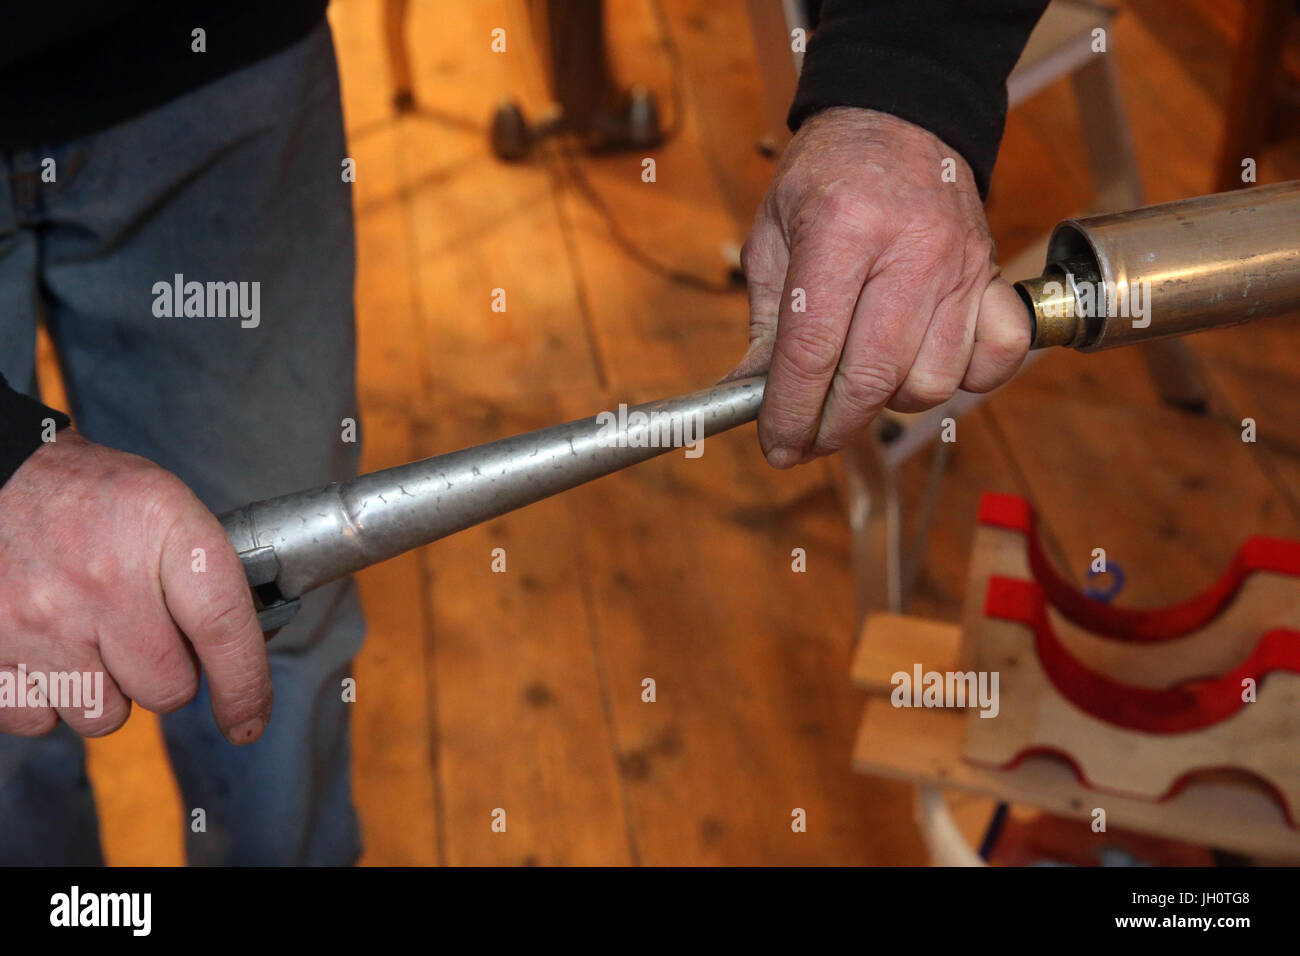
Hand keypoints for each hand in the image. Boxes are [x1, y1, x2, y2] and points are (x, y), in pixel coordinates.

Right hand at [0, 430, 270, 742]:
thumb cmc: (92, 497)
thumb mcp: (168, 508)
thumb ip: (212, 576)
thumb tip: (255, 644)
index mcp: (164, 531)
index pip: (223, 628)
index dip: (245, 686)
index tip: (248, 717)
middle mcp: (103, 579)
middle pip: (167, 689)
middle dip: (167, 675)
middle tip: (146, 635)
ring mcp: (40, 619)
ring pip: (104, 715)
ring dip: (107, 691)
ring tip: (92, 637)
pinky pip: (39, 721)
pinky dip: (50, 698)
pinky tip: (50, 649)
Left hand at [731, 107, 1029, 466]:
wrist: (901, 116)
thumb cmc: (828, 176)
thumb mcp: (774, 234)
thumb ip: (764, 323)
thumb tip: (746, 396)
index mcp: (840, 230)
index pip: (813, 350)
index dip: (790, 412)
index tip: (777, 445)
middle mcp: (909, 249)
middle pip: (873, 378)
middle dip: (832, 427)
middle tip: (807, 438)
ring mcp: (960, 265)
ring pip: (931, 382)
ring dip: (891, 401)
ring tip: (863, 381)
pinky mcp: (994, 276)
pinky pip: (993, 361)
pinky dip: (962, 379)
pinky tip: (924, 362)